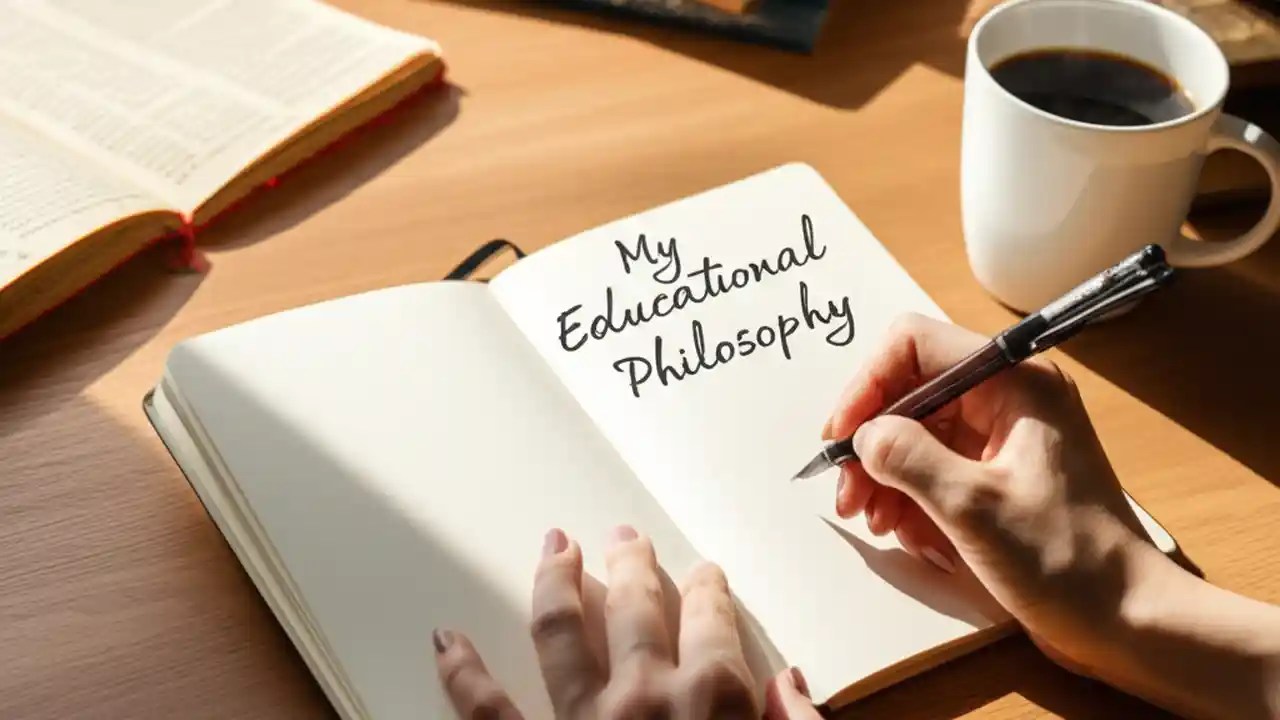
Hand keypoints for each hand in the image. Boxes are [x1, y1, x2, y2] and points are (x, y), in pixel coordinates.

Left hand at [433, 525, 822, 718]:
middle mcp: (645, 698)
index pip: (712, 622)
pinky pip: (485, 712)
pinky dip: (460, 673)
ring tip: (555, 547)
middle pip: (639, 608)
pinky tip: (445, 639)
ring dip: (556, 582)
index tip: (704, 573)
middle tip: (624, 537)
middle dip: (633, 565)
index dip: (708, 590)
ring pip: (563, 631)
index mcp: (711, 702)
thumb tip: (789, 684)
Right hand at [824, 313, 1171, 678]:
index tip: (843, 439)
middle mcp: (1008, 398)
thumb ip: (909, 459)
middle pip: (910, 394)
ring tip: (876, 521)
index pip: (915, 346)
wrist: (1127, 620)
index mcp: (1015, 383)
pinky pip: (934, 468)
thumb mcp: (974, 508)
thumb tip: (863, 437)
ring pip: (916, 434)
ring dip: (886, 476)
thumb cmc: (1068, 562)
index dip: (868, 386)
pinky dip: (911, 498)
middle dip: (873, 444)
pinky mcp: (998, 474)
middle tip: (848, 495)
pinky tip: (910, 534)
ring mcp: (1003, 437)